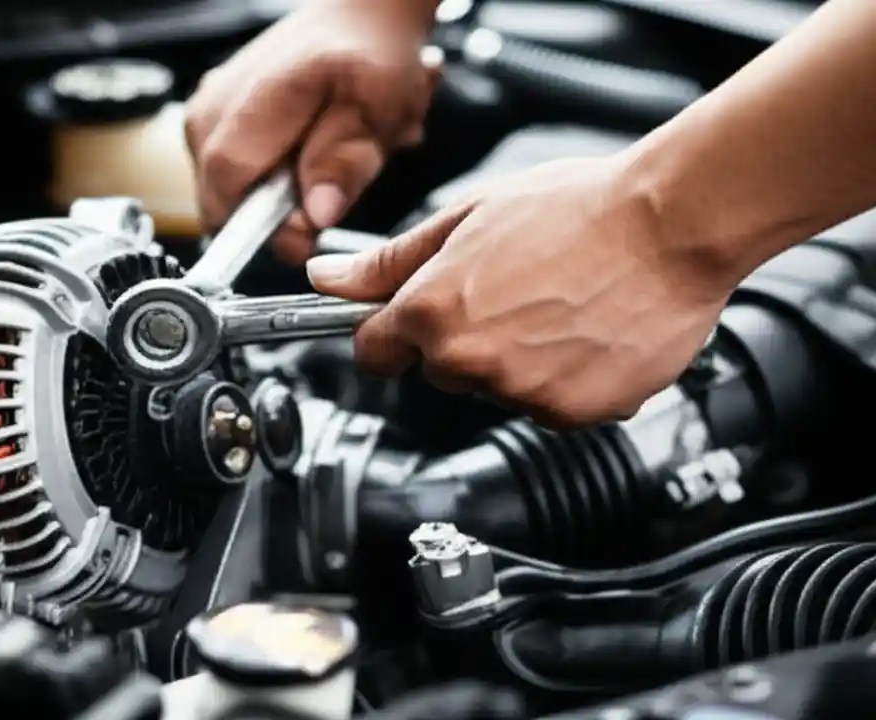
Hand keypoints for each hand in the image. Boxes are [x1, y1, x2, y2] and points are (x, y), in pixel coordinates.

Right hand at [185, 0, 439, 264]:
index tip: (310, 229)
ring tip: (315, 161)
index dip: (267, 226)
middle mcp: (212, 109)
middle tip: (326, 186)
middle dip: (277, 215)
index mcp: (253, 99)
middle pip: (224, 203)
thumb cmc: (368, 57)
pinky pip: (229, 183)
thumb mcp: (380, 109)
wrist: (353, 22)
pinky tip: (297, 154)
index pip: (227, 190)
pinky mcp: (205, 125)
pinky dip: (266, 181)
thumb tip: (316, 214)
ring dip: (274, 198)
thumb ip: (344, 162)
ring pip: (228, 199)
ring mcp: (202, 117)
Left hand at [305, 155, 737, 427]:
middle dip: (461, 338)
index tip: (408, 321)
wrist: (672, 223)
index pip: (373, 353)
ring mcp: (522, 394)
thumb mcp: (468, 216)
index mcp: (432, 311)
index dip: (390, 333)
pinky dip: (564, 379)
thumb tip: (326, 279)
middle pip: (438, 370)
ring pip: (495, 388)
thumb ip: (388, 261)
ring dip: (515, 360)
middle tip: (513, 289)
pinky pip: (548, 405)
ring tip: (559, 304)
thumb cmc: (579, 207)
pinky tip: (587, 332)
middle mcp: (470, 361)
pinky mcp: (573, 414)